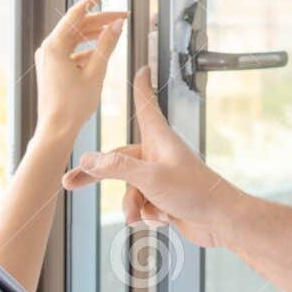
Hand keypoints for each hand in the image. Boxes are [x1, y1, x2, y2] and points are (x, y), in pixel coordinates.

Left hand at [33, 0, 125, 140]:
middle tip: (122, 17)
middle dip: (100, 21)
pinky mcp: (52, 69)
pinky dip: (87, 50)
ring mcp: (49, 59)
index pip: (76, 14)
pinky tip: (101, 54)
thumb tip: (117, 25)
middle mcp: (48, 50)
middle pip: (77, 26)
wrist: (56, 130)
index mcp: (54, 46)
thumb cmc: (72, 106)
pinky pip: (71, 52)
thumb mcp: (96, 72)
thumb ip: (107, 45)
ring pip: (75, 39)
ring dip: (95, 36)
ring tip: (115, 32)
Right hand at [62, 66, 243, 249]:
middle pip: (119, 160)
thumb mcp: (150, 178)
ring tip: (139, 216)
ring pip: (130, 189)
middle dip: (98, 175)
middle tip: (70, 182)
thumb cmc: (195, 192)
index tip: (143, 68)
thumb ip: (117, 168)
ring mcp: (162, 177)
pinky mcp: (165, 198)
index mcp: (159, 139)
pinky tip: (164, 219)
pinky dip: (149, 214)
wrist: (221, 222)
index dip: (142, 86)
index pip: (146, 105)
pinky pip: (143, 205)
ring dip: (133, 205)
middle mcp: (158, 155)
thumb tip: (88, 159)